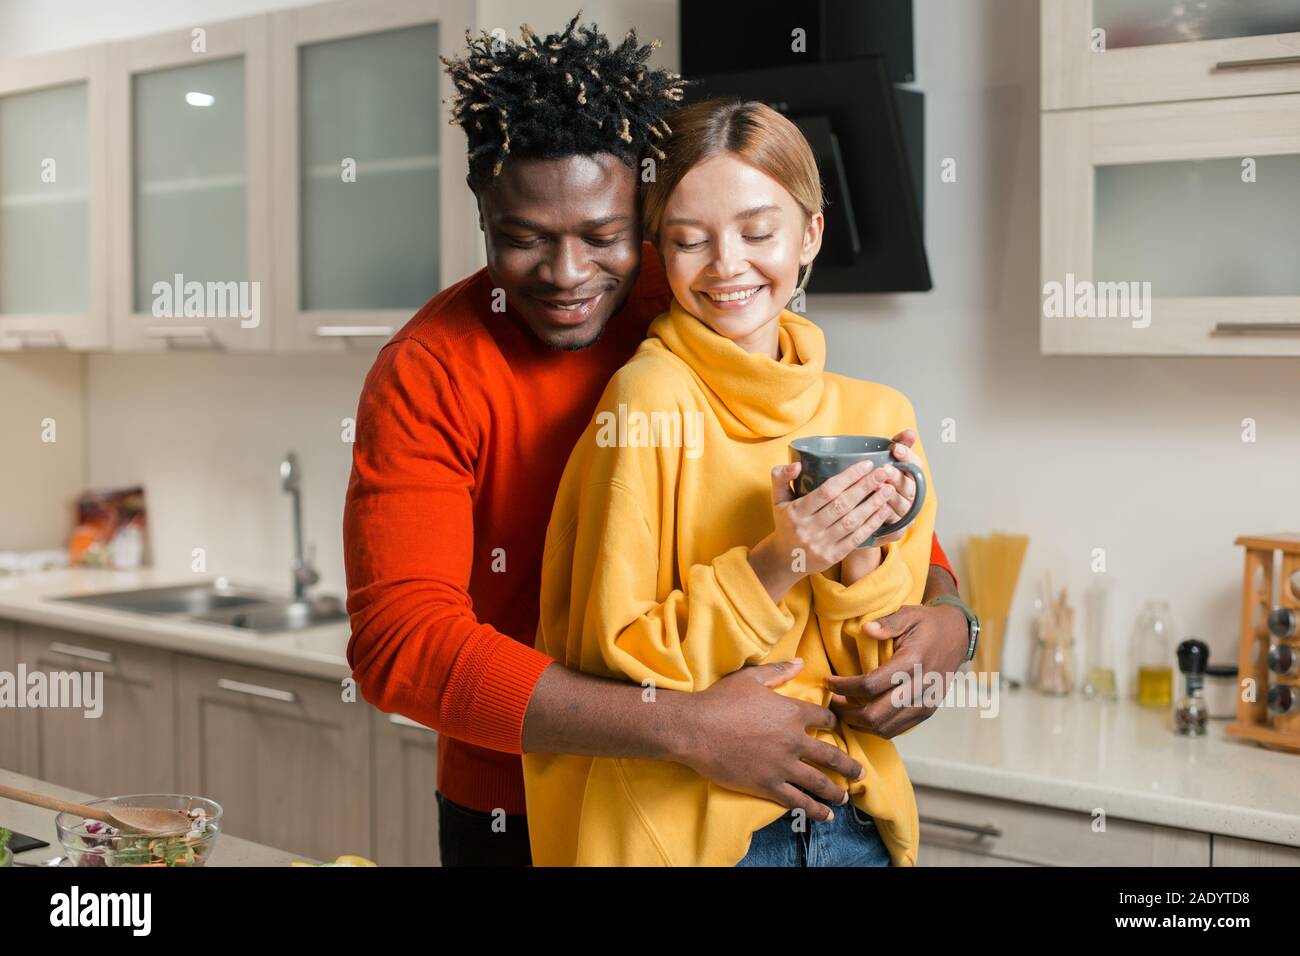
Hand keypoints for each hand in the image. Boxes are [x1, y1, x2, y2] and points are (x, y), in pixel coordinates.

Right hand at [676, 659, 863, 821]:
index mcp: (792, 713)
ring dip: (835, 790)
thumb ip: (778, 672)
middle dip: (847, 765)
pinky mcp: (767, 785)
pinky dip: (814, 809)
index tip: (837, 727)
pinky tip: (826, 815)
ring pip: (818, 782)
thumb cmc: (720, 700)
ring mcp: (782, 765)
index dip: (834, 721)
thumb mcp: (750, 678)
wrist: (696, 728)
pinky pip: (797, 801)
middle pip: (830, 755)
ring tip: (845, 796)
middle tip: (858, 773)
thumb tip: (799, 662)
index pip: (825, 718)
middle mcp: (794, 741)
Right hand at [748, 460, 899, 601]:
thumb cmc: (785, 523)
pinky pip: (856, 538)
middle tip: (884, 472)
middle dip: (866, 486)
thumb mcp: (777, 499)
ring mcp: (822, 544)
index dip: (848, 477)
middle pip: (842, 504)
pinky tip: (884, 511)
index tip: (867, 464)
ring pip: (852, 521)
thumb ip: (781, 477)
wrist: (784, 560)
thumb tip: (797, 464)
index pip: (826, 491)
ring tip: (888, 489)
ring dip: (873, 504)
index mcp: (797, 512)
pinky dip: (872, 524)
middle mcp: (809, 529)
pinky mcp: (833, 556)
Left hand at [823, 602, 968, 737]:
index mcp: (913, 663)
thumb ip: (887, 623)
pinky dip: (875, 728)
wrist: (957, 637)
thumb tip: (865, 629)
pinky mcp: (927, 712)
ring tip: (843, 709)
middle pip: (876, 715)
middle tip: (831, 702)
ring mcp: (925, 704)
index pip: (872, 685)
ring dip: (859, 723)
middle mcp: (920, 688)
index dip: (845, 687)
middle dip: (848, 712)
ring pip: (885, 728)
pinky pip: (897, 729)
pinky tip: (861, 714)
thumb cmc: (927, 623)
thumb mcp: (908, 614)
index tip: (828, 682)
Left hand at [870, 429, 921, 544]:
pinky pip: (894, 525)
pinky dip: (884, 517)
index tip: (895, 448)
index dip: (907, 456)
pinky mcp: (897, 530)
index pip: (915, 465)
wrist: (862, 518)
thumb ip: (897, 446)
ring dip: (889, 497)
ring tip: (877, 488)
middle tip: (883, 469)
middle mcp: (912, 496)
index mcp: (911, 478)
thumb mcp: (883, 464)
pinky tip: (875, 510)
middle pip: (909, 486)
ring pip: (901, 505)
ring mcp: (906, 514)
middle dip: (896, 477)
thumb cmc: (875, 486)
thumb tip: (910, 432)